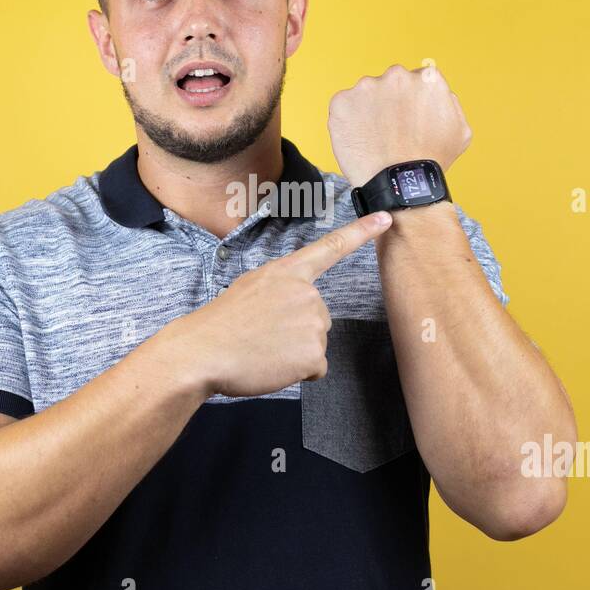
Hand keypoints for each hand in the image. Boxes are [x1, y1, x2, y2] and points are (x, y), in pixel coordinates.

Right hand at [174, 211, 392, 397]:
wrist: (203, 352)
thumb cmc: (220, 324)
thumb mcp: (250, 288)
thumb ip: (280, 290)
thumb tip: (292, 311)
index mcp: (288, 272)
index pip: (331, 248)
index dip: (361, 232)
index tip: (386, 218)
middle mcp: (307, 293)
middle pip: (319, 317)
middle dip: (297, 330)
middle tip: (263, 335)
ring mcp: (313, 323)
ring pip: (316, 343)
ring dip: (294, 352)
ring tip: (263, 348)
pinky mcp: (314, 354)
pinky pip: (315, 368)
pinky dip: (297, 371)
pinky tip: (272, 364)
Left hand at [328, 63, 471, 187]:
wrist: (400, 184)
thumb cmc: (431, 160)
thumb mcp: (460, 129)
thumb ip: (449, 100)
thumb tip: (433, 86)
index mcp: (426, 78)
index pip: (416, 79)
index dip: (413, 100)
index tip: (409, 118)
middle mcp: (396, 76)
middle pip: (391, 83)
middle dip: (390, 101)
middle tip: (393, 130)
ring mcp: (366, 87)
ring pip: (366, 94)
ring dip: (369, 110)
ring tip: (376, 138)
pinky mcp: (342, 102)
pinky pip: (344, 106)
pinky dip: (349, 120)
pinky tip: (361, 139)